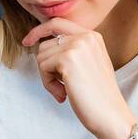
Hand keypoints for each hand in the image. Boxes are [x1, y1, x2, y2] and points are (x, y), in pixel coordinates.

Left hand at [22, 18, 137, 138]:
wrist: (111, 115)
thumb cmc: (98, 96)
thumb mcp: (89, 65)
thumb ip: (72, 52)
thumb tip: (41, 46)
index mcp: (92, 36)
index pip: (57, 23)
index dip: (39, 31)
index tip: (26, 41)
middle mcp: (85, 37)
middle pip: (45, 45)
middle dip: (46, 68)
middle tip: (61, 86)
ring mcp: (77, 46)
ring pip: (41, 57)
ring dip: (48, 78)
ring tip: (65, 90)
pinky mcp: (67, 59)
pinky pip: (42, 67)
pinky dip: (48, 84)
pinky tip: (64, 94)